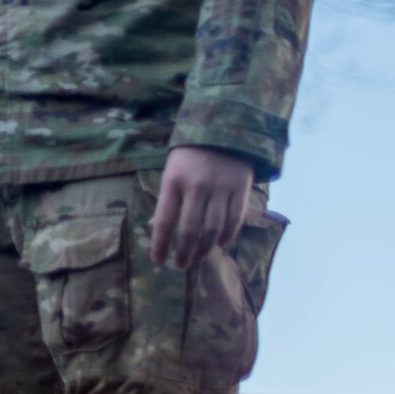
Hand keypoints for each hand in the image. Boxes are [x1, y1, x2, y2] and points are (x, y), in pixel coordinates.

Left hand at [148, 146, 253, 270]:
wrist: (224, 128)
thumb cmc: (190, 155)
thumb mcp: (171, 172)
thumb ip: (166, 199)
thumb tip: (154, 228)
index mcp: (173, 182)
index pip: (164, 221)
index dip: (160, 244)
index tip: (157, 260)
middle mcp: (196, 187)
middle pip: (190, 230)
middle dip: (183, 253)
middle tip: (180, 265)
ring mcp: (220, 188)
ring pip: (213, 229)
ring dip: (204, 249)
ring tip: (197, 258)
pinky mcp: (240, 189)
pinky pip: (234, 220)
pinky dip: (227, 236)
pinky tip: (219, 244)